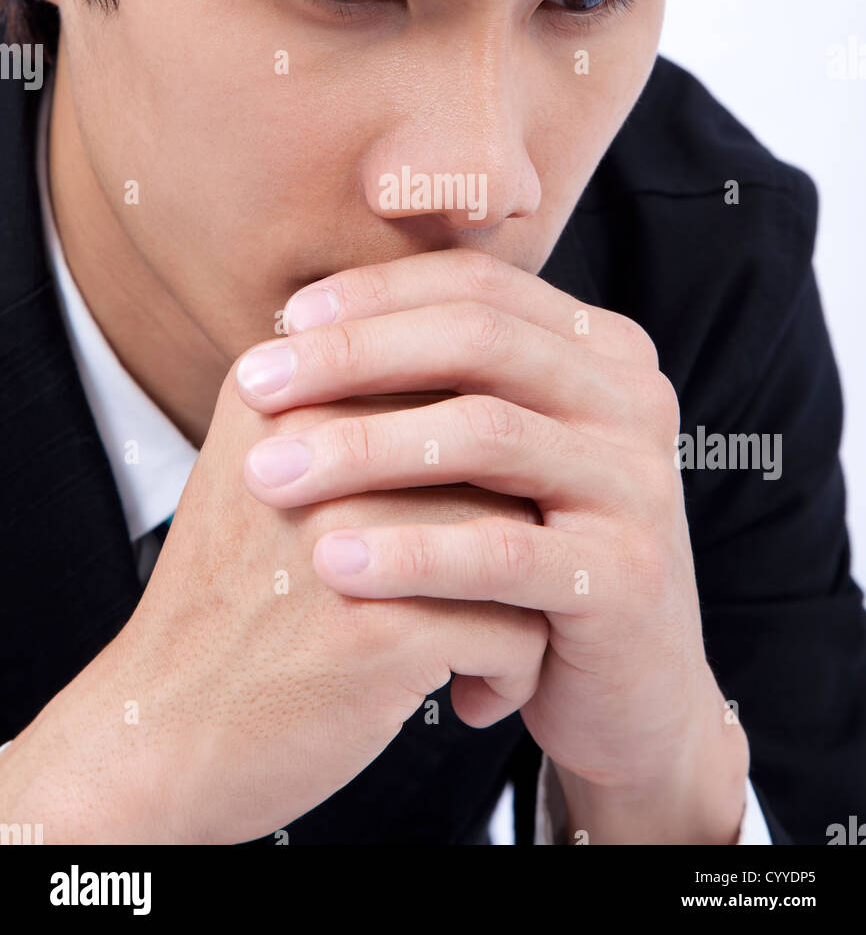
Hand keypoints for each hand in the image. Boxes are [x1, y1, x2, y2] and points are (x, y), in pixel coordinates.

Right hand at [1, 380, 545, 844]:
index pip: (455, 379)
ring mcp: (350, 532)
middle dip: (521, 522)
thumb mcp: (267, 468)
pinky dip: (513, 669)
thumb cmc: (239, 600)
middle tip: (497, 586)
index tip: (466, 515)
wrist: (162, 734)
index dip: (485, 457)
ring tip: (489, 642)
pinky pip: (521, 624)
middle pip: (500, 452)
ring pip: (529, 533)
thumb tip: (494, 371)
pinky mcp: (383, 624)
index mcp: (291, 390)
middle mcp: (318, 443)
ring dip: (529, 598)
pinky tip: (470, 696)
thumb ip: (357, 405)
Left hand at [236, 249, 749, 840]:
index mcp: (599, 350)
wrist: (627, 690)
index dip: (376, 293)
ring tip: (267, 474)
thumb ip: (433, 386)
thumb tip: (297, 323)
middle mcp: (632, 400)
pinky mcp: (627, 579)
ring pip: (487, 434)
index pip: (479, 284)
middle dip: (354, 356)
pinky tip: (332, 561)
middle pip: (480, 341)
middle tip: (253, 386)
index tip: (284, 320)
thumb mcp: (496, 458)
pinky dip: (411, 552)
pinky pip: (504, 552)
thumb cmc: (531, 555)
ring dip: (363, 447)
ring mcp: (639, 485)